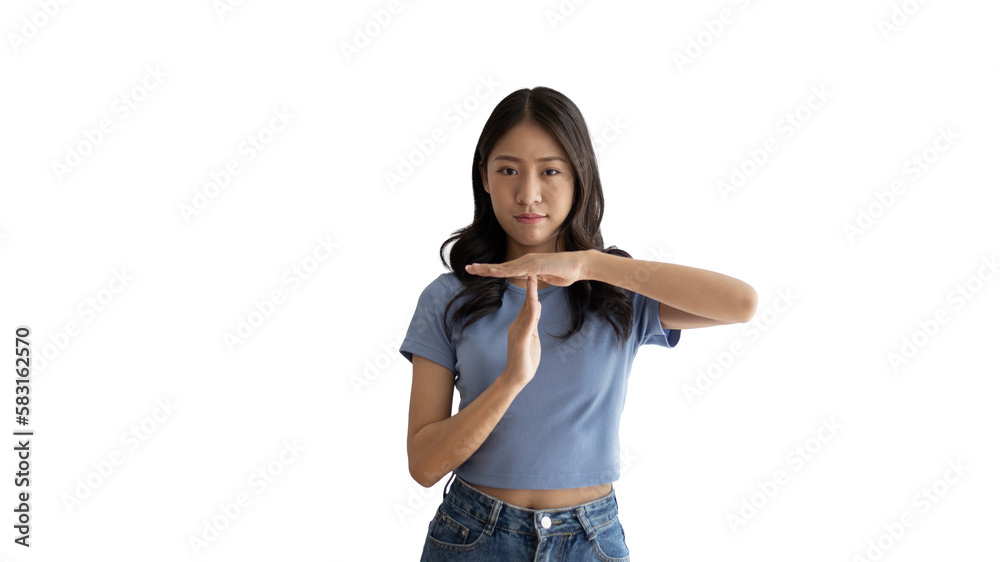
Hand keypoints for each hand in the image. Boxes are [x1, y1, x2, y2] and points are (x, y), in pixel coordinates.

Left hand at [464, 250, 590, 286]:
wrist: (579, 265)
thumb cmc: (566, 272)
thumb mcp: (547, 277)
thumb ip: (538, 277)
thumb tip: (534, 278)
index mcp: (526, 265)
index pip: (504, 269)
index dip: (490, 270)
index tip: (478, 270)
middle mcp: (524, 261)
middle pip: (499, 266)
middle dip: (483, 267)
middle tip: (467, 268)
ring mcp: (528, 262)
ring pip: (503, 267)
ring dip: (487, 268)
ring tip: (473, 268)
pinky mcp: (534, 266)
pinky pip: (515, 270)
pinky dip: (502, 271)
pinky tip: (491, 272)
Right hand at [499, 275, 541, 388]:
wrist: (516, 378)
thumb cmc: (525, 360)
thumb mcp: (531, 338)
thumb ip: (532, 323)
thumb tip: (535, 308)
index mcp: (520, 325)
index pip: (528, 304)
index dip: (531, 290)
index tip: (535, 275)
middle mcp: (517, 325)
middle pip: (526, 303)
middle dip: (530, 286)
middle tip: (533, 269)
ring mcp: (518, 332)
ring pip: (526, 310)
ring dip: (530, 294)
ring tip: (533, 279)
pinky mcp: (520, 340)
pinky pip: (527, 323)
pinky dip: (531, 312)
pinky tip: (534, 302)